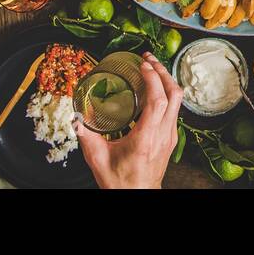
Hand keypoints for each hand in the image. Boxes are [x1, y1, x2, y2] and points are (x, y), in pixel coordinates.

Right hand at [75, 53, 182, 188]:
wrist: (138, 196)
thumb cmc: (120, 182)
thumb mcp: (97, 159)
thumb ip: (86, 137)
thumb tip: (75, 118)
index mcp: (146, 138)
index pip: (158, 102)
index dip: (153, 79)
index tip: (144, 65)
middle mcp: (163, 135)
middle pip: (174, 95)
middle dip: (163, 72)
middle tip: (149, 59)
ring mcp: (170, 136)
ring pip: (178, 101)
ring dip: (167, 81)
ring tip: (152, 68)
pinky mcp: (171, 137)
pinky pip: (174, 109)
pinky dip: (167, 93)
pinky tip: (155, 88)